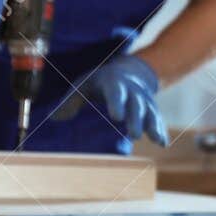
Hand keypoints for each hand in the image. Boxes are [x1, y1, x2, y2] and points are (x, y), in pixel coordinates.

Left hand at [54, 54, 168, 145]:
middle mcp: (132, 90)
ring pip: (150, 111)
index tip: (116, 116)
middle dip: (136, 119)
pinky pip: (157, 119)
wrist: (129, 72)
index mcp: (113, 82)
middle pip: (136, 104)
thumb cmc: (100, 83)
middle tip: (133, 134)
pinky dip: (160, 130)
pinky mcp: (151, 109)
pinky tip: (162, 142)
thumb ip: (70, 102)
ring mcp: (144, 100)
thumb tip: (53, 119)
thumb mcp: (84, 85)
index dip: (117, 103)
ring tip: (153, 139)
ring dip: (152, 125)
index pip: (115, 92)